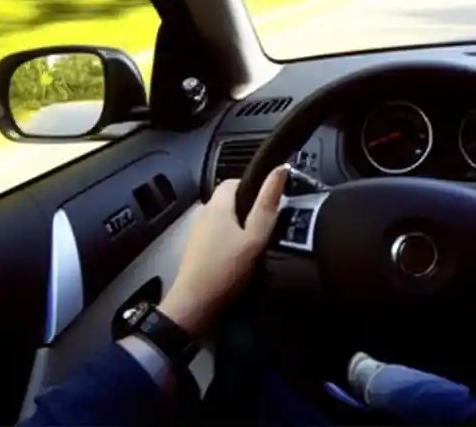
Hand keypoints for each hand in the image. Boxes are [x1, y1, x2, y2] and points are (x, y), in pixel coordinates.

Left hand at [158, 164, 287, 337]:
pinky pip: (218, 235)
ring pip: (224, 219)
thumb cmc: (226, 269)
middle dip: (249, 209)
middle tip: (267, 228)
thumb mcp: (254, 237)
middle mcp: (203, 213)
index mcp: (217, 204)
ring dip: (240, 226)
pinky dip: (230, 240)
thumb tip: (280, 169)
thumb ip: (267, 204)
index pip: (235, 180)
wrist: (195, 306)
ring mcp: (197, 232)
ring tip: (257, 244)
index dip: (255, 187)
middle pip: (230, 200)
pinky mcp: (196, 250)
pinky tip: (241, 258)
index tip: (270, 205)